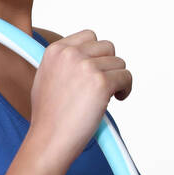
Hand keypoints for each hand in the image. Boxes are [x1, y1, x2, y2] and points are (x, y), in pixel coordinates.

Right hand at [28, 30, 131, 170]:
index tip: (94, 70)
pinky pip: (126, 77)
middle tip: (103, 83)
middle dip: (108, 65)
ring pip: (119, 63)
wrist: (49, 138)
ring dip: (117, 78)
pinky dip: (125, 89)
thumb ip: (64, 61)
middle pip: (108, 47)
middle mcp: (70, 54)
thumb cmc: (48, 115)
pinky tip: (116, 100)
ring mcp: (86, 67)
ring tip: (107, 96)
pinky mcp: (101, 83)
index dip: (96, 54)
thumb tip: (88, 55)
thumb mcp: (46, 77)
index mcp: (55, 51)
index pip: (89, 36)